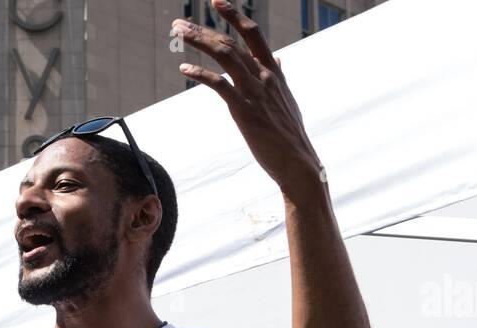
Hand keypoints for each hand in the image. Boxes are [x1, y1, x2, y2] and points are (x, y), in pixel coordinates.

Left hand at [173, 0, 324, 197]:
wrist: (298, 163)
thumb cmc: (290, 135)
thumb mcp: (287, 99)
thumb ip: (279, 77)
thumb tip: (277, 59)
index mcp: (274, 72)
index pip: (253, 35)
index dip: (235, 15)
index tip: (217, 1)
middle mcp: (264, 76)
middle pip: (231, 43)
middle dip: (203, 29)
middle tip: (178, 23)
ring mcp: (255, 92)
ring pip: (224, 56)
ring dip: (198, 42)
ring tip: (177, 34)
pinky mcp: (244, 110)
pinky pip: (219, 84)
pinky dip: (200, 73)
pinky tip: (184, 69)